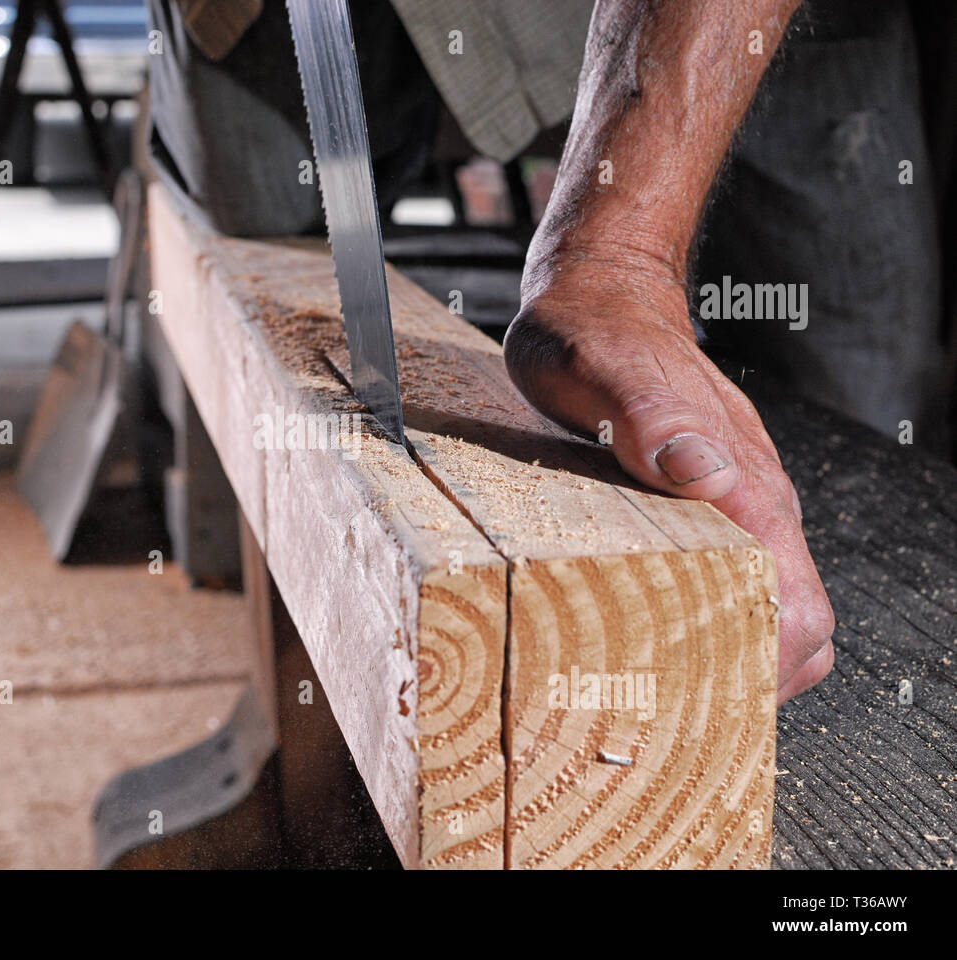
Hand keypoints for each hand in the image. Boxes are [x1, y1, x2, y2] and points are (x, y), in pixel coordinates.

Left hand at [504, 248, 834, 701]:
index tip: (706, 699)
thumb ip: (655, 421)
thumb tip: (712, 479)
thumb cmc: (595, 328)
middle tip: (670, 708)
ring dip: (727, 653)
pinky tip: (653, 634)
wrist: (600, 291)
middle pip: (793, 621)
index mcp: (740, 481)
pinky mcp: (703, 502)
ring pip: (761, 602)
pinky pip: (727, 575)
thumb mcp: (604, 370)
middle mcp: (750, 498)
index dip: (766, 666)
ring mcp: (731, 502)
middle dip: (750, 678)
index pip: (794, 603)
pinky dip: (705, 617)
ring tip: (657, 688)